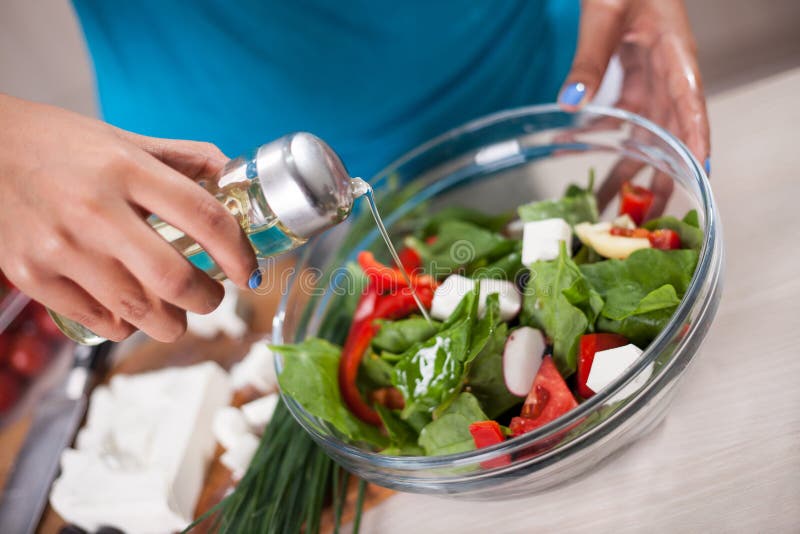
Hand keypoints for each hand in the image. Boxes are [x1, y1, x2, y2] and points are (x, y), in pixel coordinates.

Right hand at [0, 95, 257, 341]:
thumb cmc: (62, 145)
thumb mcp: (126, 139)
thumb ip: (184, 159)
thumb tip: (235, 178)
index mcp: (127, 169)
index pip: (204, 218)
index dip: (239, 253)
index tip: (249, 271)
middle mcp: (95, 209)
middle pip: (174, 279)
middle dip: (209, 299)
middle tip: (212, 297)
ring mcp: (61, 247)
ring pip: (139, 311)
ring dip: (172, 323)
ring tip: (177, 313)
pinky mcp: (32, 275)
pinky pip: (99, 321)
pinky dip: (126, 326)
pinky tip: (130, 312)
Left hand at [558, 0, 709, 212]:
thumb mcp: (605, 15)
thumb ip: (590, 60)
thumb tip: (572, 105)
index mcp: (677, 59)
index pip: (693, 111)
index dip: (696, 148)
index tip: (698, 183)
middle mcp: (667, 75)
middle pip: (669, 134)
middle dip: (661, 177)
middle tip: (649, 219)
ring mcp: (649, 78)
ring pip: (642, 132)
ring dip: (627, 167)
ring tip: (610, 203)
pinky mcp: (629, 77)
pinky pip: (617, 115)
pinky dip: (599, 137)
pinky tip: (579, 155)